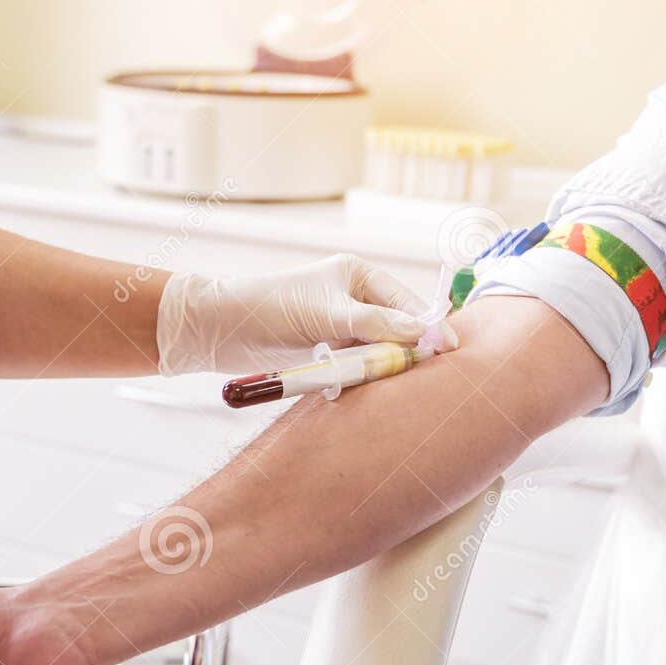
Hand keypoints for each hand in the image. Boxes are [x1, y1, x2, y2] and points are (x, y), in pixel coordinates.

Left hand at [155, 253, 458, 374]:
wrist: (218, 329)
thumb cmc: (271, 308)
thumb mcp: (330, 315)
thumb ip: (379, 325)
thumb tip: (429, 334)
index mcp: (360, 276)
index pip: (409, 304)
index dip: (428, 329)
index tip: (447, 353)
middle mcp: (355, 299)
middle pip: (398, 331)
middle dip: (404, 354)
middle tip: (418, 379)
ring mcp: (340, 327)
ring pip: (378, 353)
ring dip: (378, 370)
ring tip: (379, 384)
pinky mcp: (326, 352)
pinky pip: (356, 368)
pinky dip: (358, 379)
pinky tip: (354, 388)